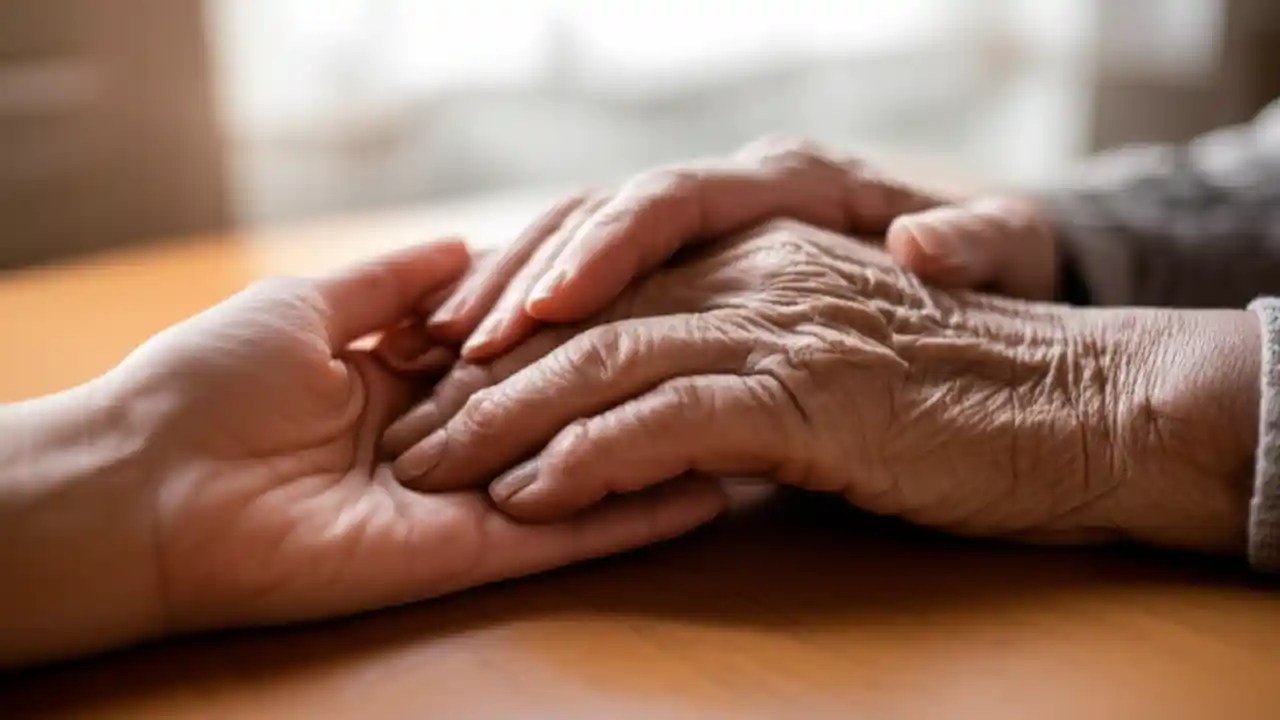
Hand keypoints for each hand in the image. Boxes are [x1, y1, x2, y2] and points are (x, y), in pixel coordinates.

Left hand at [0, 240, 724, 665]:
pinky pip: (571, 532)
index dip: (584, 321)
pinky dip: (640, 513)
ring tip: (749, 417)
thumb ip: (393, 281)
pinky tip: (711, 487)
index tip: (654, 292)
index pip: (522, 345)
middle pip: (564, 403)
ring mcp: (468, 499)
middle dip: (637, 381)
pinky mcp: (472, 553)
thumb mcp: (310, 303)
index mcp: (410, 377)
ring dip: (661, 447)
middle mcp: (452, 438)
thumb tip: (463, 248)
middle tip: (724, 349)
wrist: (154, 487)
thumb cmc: (212, 382)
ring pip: (584, 467)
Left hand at [385, 221, 1256, 554]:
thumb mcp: (828, 351)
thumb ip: (738, 348)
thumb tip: (645, 395)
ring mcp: (780, 328)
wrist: (1075, 409)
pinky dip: (590, 457)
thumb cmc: (951, 393)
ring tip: (434, 471)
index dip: (509, 323)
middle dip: (481, 377)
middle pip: (581, 315)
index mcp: (752, 249)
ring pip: (606, 360)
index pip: (599, 276)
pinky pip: (669, 419)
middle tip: (410, 434)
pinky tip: (530, 495)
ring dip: (508, 420)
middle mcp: (753, 272)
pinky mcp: (807, 396)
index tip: (439, 380)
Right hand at [426, 137, 1057, 361]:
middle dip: (529, 275)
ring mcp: (692, 232)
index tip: (556, 301)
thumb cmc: (981, 268)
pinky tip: (471, 353)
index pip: (680, 198)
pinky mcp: (670, 269)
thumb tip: (919, 246)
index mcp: (790, 182)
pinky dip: (524, 314)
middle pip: (602, 215)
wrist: (967, 269)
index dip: (611, 246)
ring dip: (505, 294)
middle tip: (466, 342)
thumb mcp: (1004, 252)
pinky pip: (578, 281)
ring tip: (443, 352)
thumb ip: (975, 246)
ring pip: (573, 242)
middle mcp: (726, 197)